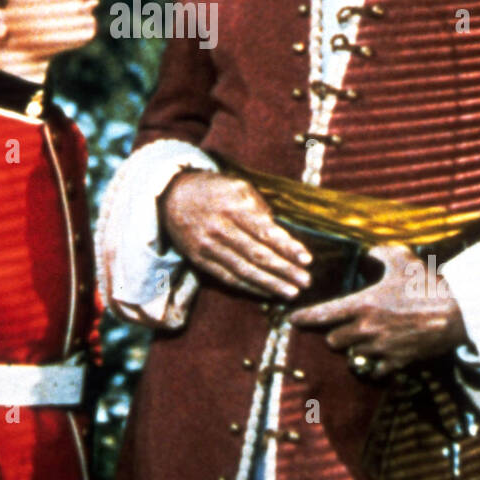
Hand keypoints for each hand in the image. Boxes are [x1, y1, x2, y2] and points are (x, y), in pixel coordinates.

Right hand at [161, 171, 312, 298]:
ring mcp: (208, 247)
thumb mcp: (238, 187)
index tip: (307, 260)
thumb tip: (279, 234)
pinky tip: (266, 292)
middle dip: (284, 270)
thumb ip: (259, 208)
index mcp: (233, 207)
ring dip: (270, 284)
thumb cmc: (214, 190)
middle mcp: (220, 229)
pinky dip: (249, 287)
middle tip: (306, 282)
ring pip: (243, 271)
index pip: (265, 232)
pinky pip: (227, 278)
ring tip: (291, 293)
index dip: (287, 247)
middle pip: (256, 255)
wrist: (172, 196)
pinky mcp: (199, 260)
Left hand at [286, 244, 467, 376]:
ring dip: (354, 349)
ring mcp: (381, 348)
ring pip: (352, 356)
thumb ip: (380, 254)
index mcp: (363, 304)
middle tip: (341, 327)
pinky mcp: (397, 362)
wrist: (456, 313)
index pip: (323, 314)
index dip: (304, 317)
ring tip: (362, 340)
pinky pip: (374, 371)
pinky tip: (378, 357)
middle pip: (333, 340)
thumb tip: (369, 252)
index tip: (292, 319)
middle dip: (334, 334)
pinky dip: (373, 366)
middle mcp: (367, 329)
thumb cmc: (427, 284)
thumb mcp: (402, 259)